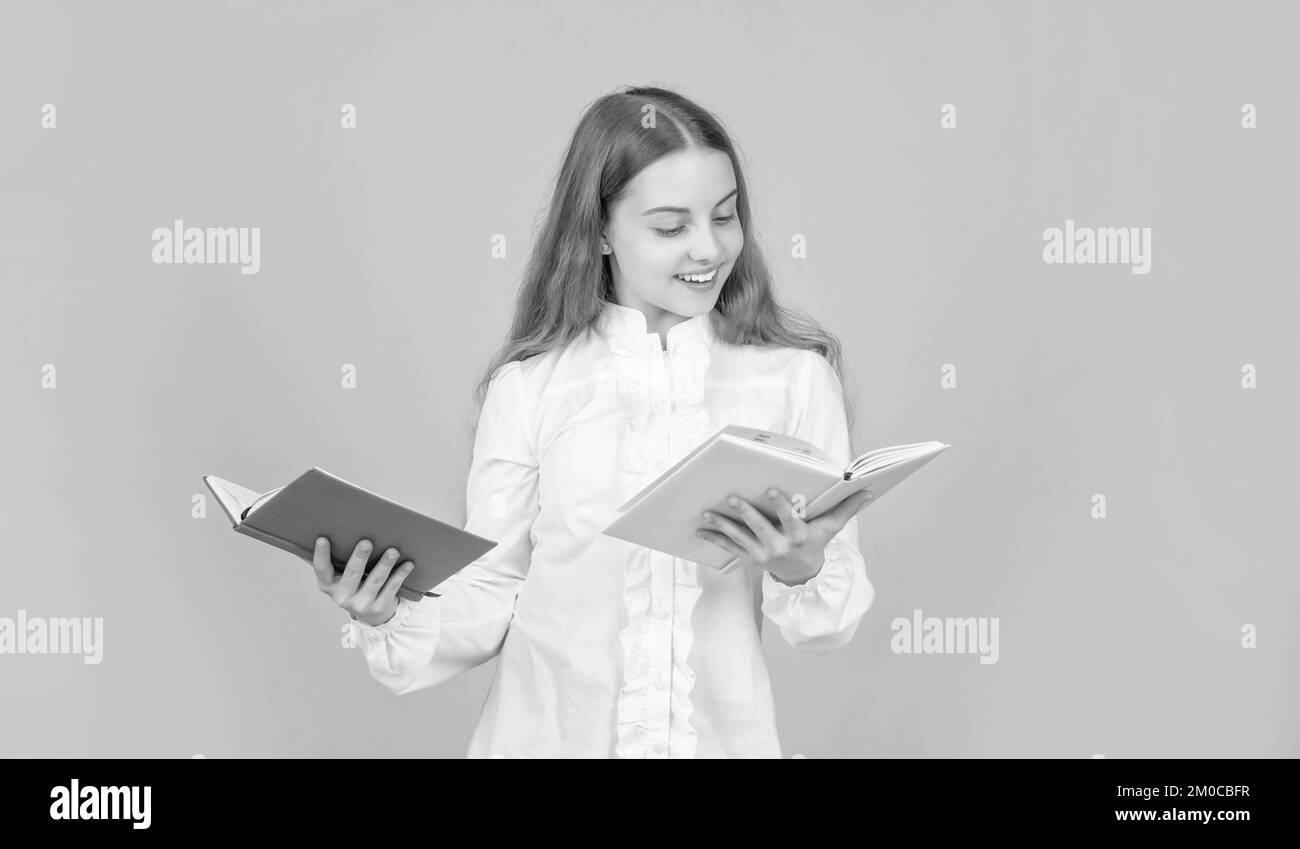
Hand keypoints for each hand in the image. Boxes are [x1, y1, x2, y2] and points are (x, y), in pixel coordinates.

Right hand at [312, 537, 413, 626]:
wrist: (371, 614)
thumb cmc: (354, 585)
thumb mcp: (340, 577)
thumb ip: (336, 559)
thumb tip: (333, 529)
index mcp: (328, 585)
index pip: (321, 569)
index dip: (321, 554)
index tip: (322, 538)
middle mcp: (342, 596)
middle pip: (352, 574)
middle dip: (360, 558)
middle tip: (367, 542)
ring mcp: (361, 604)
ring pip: (375, 581)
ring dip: (385, 564)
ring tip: (393, 551)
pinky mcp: (379, 607)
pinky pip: (391, 588)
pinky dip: (400, 575)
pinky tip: (408, 564)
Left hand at [695, 487, 874, 584]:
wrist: (802, 574)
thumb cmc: (817, 543)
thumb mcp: (832, 528)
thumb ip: (848, 507)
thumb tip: (869, 488)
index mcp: (798, 536)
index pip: (789, 519)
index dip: (780, 505)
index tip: (772, 489)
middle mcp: (778, 547)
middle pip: (759, 527)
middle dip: (745, 512)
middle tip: (731, 497)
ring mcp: (762, 554)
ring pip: (739, 537)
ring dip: (722, 525)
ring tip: (707, 512)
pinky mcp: (749, 559)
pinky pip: (730, 547)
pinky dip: (715, 538)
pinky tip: (700, 529)